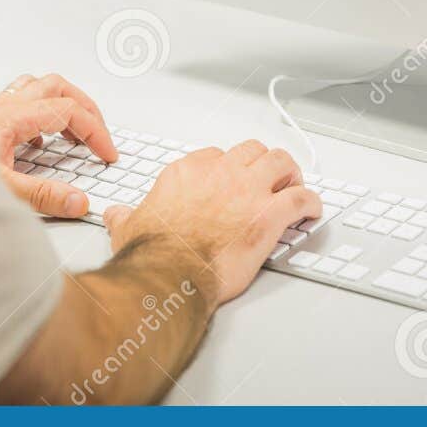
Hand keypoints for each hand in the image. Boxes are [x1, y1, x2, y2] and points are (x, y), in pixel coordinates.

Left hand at [0, 73, 117, 217]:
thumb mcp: (0, 192)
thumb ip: (43, 197)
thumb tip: (78, 201)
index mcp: (12, 116)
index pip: (69, 110)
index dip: (95, 131)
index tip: (107, 154)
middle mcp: (3, 106)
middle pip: (58, 86)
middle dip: (86, 108)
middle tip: (100, 135)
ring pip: (40, 86)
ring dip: (64, 103)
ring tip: (76, 131)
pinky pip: (22, 99)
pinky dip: (42, 111)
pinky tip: (42, 138)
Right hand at [101, 140, 321, 302]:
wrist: (168, 276)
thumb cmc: (153, 255)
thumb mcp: (128, 228)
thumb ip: (125, 216)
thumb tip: (114, 214)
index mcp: (187, 172)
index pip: (216, 155)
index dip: (229, 168)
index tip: (234, 180)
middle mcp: (220, 173)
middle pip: (252, 150)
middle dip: (263, 162)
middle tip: (270, 177)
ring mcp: (247, 190)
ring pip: (280, 162)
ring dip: (291, 173)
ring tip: (294, 184)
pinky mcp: (269, 214)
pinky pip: (301, 198)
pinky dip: (311, 202)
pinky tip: (312, 210)